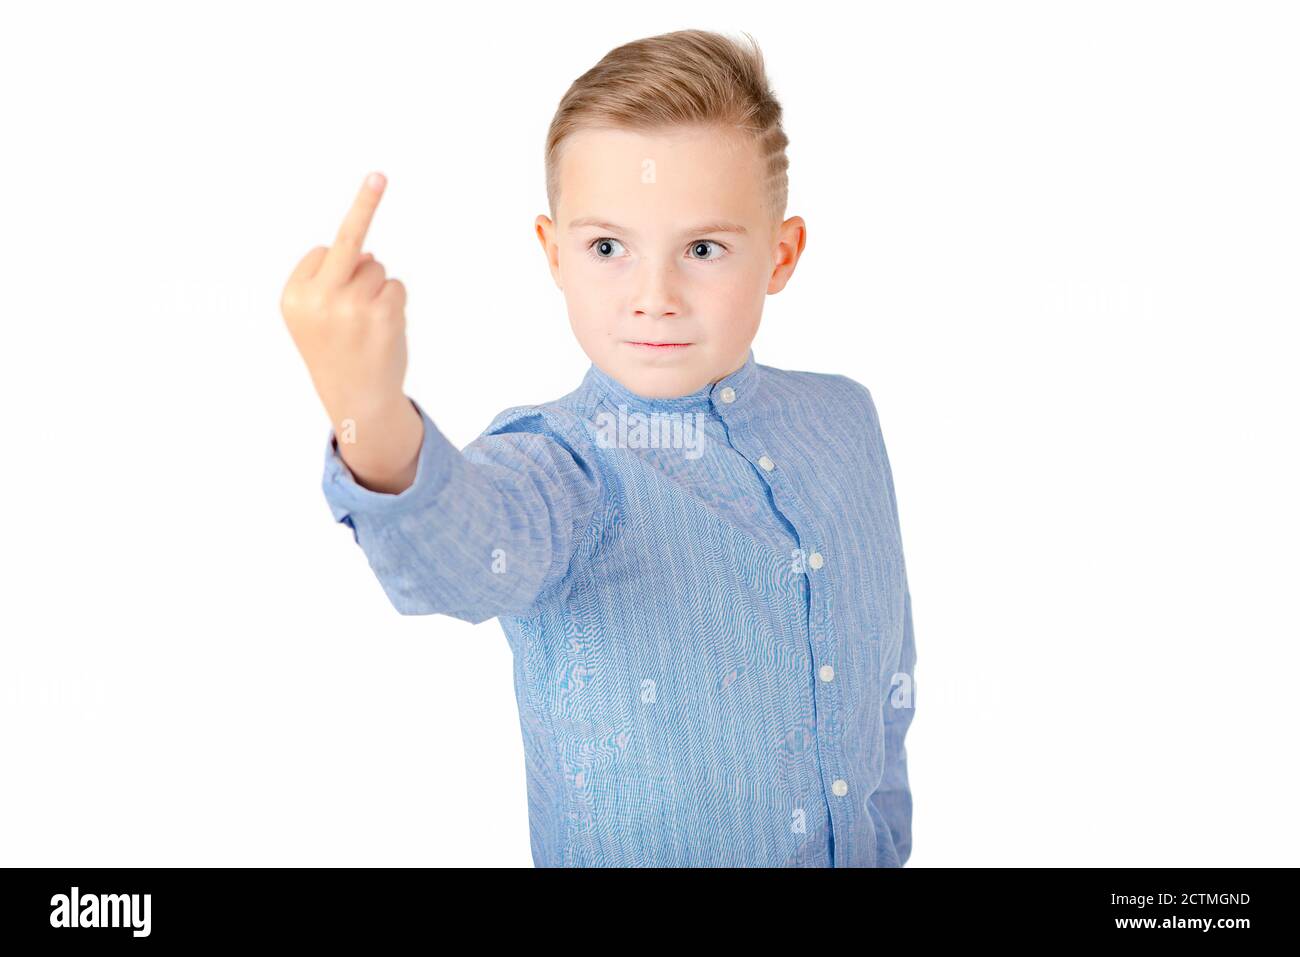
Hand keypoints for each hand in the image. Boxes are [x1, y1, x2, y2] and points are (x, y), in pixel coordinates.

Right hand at [280, 172, 421, 491]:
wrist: (356, 400)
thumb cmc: (336, 351)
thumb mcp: (315, 315)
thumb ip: (329, 279)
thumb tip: (368, 252)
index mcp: (293, 295)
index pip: (323, 252)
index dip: (334, 268)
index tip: (334, 279)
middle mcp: (319, 297)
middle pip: (351, 244)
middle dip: (365, 202)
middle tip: (379, 175)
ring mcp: (352, 305)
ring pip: (377, 268)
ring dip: (379, 289)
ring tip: (368, 324)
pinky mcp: (382, 315)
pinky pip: (396, 287)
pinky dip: (395, 303)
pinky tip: (383, 330)